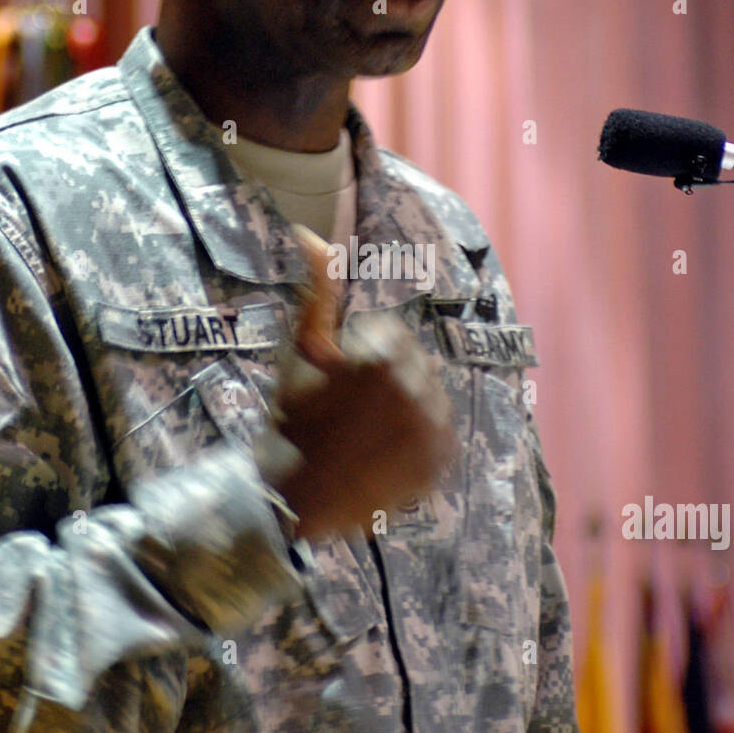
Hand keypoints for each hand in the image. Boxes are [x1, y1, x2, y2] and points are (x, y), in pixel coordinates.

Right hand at [265, 226, 455, 539]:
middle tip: (351, 417)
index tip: (338, 388)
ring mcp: (433, 427)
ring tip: (368, 437)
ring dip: (404, 410)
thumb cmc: (292, 419)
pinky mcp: (441, 461)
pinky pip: (439, 434)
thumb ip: (317, 291)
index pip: (389, 338)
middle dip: (385, 384)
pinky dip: (418, 441)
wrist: (296, 496)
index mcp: (386, 354)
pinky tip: (385, 454)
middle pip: (412, 367)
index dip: (359, 362)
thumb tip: (311, 236)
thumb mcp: (300, 351)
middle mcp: (418, 387)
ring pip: (427, 399)